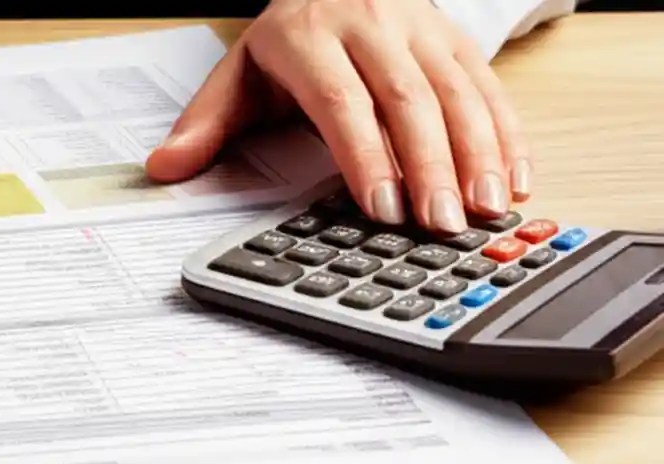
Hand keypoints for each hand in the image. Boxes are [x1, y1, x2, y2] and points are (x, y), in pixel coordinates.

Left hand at [146, 0, 529, 233]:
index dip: (366, 156)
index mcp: (311, 39)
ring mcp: (420, 28)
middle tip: (440, 224)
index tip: (382, 207)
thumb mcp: (239, 71)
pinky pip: (488, 83)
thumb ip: (206, 122)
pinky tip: (513, 179)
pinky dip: (506, 132)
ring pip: (457, 90)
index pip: (343, 102)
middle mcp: (371, 26)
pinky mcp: (456, 36)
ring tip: (484, 210)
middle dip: (430, 166)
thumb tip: (163, 167)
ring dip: (478, 153)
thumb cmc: (289, 35)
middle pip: (408, 100)